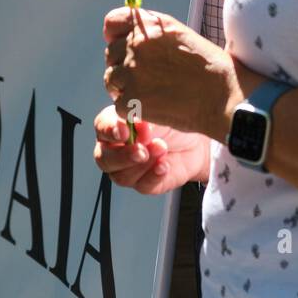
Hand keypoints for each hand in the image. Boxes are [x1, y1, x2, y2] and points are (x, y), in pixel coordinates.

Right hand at [93, 105, 209, 194]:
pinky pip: (143, 186)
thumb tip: (137, 123)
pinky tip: (164, 165)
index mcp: (114, 126)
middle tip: (141, 149)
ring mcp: (128, 170)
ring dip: (144, 164)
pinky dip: (154, 176)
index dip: (110, 130)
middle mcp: (116, 150)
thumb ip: (143, 116)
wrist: (195, 142)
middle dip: (123, 155)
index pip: (102, 128)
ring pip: (122, 176)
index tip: (124, 130)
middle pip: (105, 159)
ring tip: (162, 148)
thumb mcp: (158, 112)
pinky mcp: (144, 184)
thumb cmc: (171, 123)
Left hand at [103, 7, 239, 139]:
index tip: (125, 46)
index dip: (116, 35)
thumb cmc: (205, 66)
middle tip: (149, 76)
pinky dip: (132, 108)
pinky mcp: (130, 100)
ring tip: (151, 91)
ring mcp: (132, 72)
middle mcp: (137, 44)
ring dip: (125, 87)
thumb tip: (124, 35)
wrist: (221, 96)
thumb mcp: (178, 33)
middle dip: (124, 64)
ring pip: (111, 78)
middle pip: (111, 53)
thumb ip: (150, 30)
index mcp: (149, 25)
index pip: (111, 23)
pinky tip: (153, 105)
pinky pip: (118, 103)